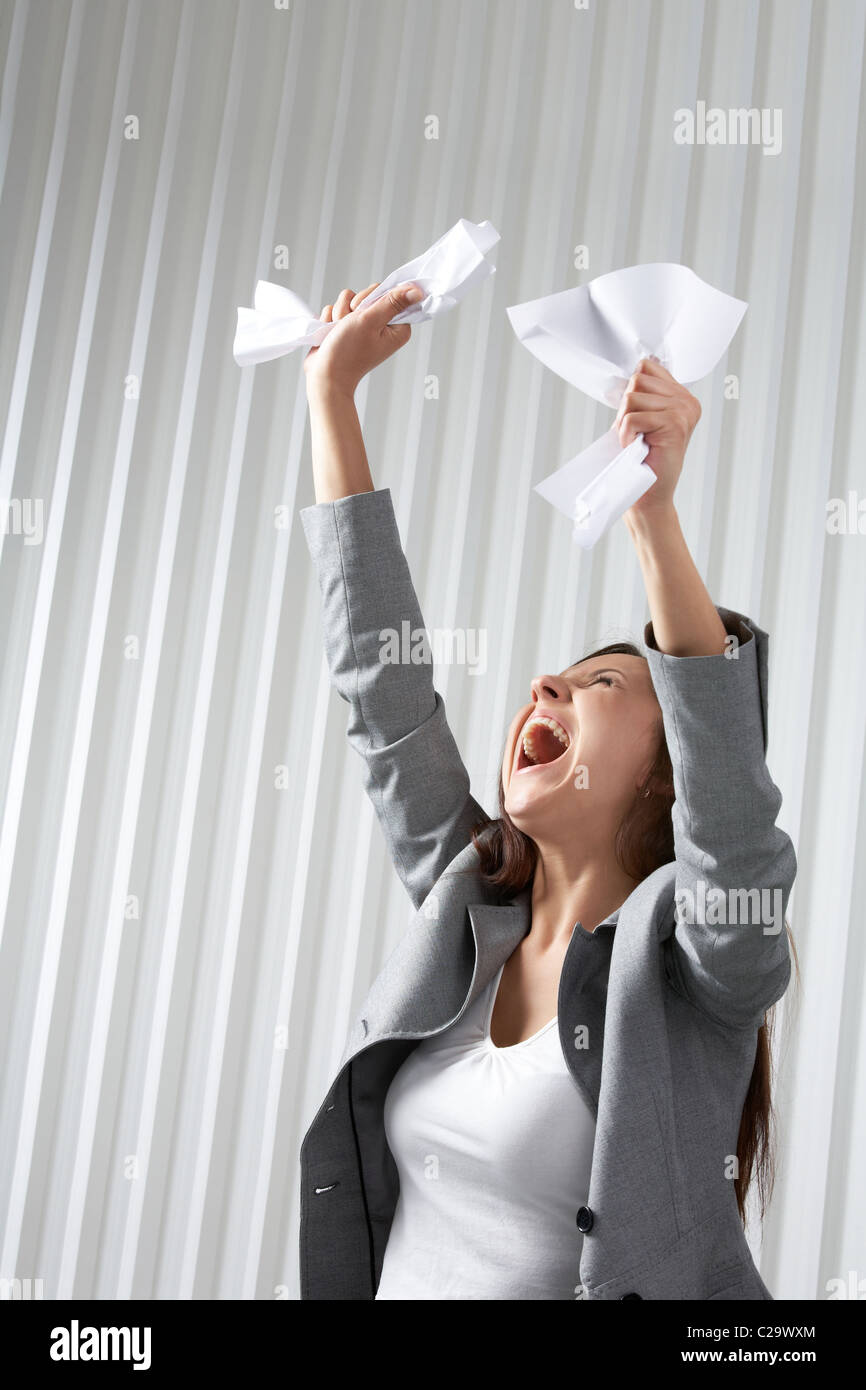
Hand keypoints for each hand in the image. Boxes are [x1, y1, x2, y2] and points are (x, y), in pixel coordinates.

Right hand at [303, 280, 423, 394]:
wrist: (324, 375)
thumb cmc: (348, 352)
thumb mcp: (371, 321)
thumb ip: (393, 302)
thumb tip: (417, 291)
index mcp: (398, 327)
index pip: (390, 293)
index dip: (373, 297)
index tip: (364, 311)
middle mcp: (383, 326)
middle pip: (368, 294)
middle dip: (353, 306)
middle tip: (350, 324)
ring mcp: (364, 327)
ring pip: (349, 300)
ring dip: (340, 313)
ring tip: (340, 332)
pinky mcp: (348, 327)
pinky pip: (338, 309)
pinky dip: (332, 319)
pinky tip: (333, 333)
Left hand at [617, 358, 700, 520]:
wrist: (646, 495)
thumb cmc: (639, 459)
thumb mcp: (639, 418)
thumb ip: (642, 393)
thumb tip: (638, 364)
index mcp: (681, 397)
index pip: (647, 368)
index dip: (631, 391)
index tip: (637, 417)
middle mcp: (687, 402)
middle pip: (638, 379)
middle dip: (627, 408)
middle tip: (635, 434)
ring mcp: (683, 412)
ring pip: (632, 397)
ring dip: (625, 423)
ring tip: (637, 442)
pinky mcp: (675, 424)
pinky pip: (632, 417)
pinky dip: (626, 435)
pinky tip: (636, 449)